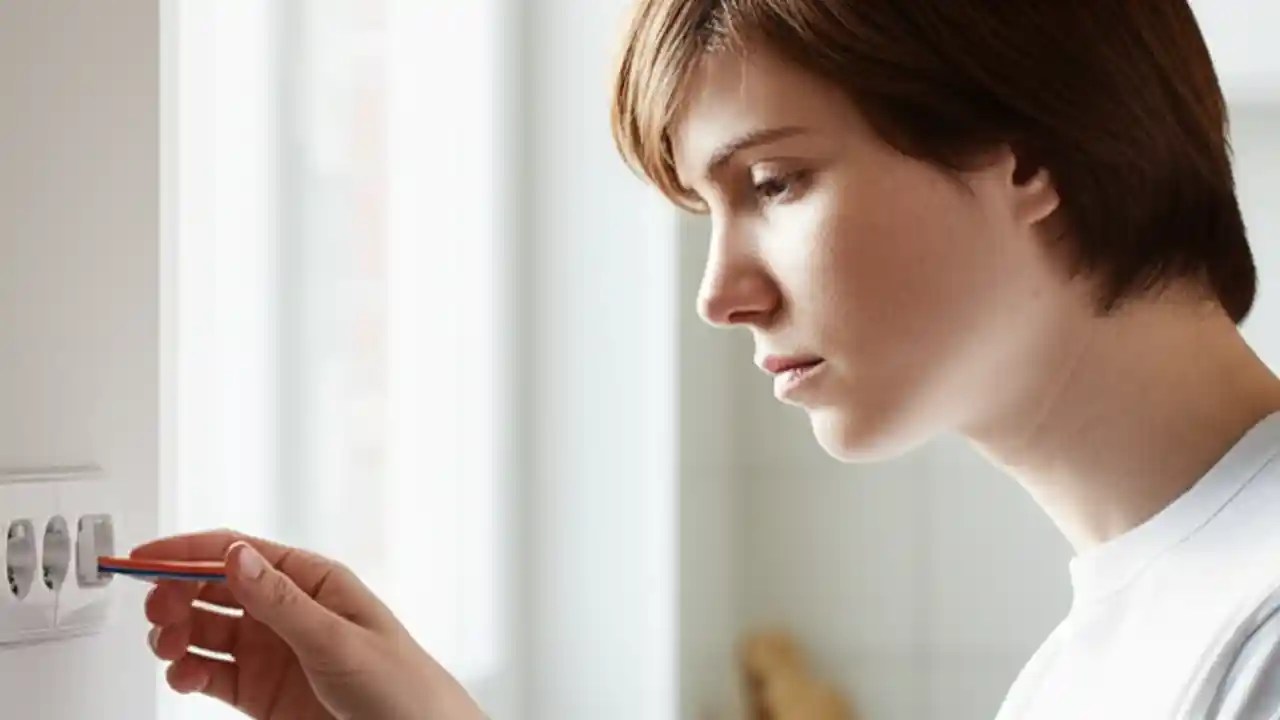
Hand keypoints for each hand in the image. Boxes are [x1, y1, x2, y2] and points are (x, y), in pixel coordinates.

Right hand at [135, 530, 485, 719]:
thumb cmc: (400, 684)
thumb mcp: (339, 639)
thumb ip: (282, 602)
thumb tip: (235, 556)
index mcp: (312, 582)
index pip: (240, 552)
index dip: (188, 550)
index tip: (144, 557)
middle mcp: (287, 612)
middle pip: (213, 589)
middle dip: (176, 594)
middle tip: (157, 610)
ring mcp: (272, 652)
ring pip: (205, 631)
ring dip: (177, 634)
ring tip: (167, 648)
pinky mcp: (261, 692)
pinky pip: (211, 674)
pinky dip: (188, 673)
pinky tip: (184, 676)